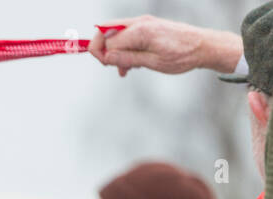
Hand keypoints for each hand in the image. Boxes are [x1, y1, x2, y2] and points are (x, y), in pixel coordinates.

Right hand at [88, 17, 241, 76]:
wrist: (204, 46)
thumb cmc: (182, 55)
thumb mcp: (152, 62)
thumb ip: (127, 58)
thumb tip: (106, 57)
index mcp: (140, 31)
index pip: (106, 39)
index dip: (100, 54)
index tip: (105, 65)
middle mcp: (140, 23)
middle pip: (106, 31)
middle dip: (103, 49)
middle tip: (113, 66)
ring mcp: (144, 23)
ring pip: (115, 35)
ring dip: (114, 52)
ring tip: (125, 68)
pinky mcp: (148, 27)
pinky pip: (127, 36)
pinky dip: (124, 48)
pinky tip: (130, 63)